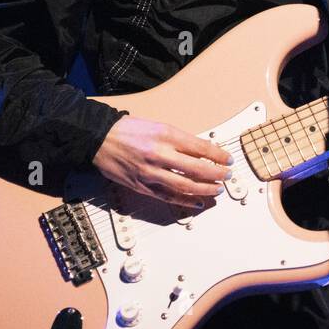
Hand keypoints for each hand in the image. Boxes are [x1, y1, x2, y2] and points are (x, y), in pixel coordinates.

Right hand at [91, 114, 232, 206]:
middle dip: (216, 174)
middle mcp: (160, 154)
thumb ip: (179, 140)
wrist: (100, 139)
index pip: (201, 148)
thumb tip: (202, 152)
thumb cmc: (129, 130)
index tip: (228, 160)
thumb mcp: (158, 126)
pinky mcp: (142, 186)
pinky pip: (168, 196)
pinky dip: (185, 201)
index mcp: (166, 135)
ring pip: (185, 186)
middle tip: (227, 176)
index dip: (218, 156)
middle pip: (197, 169)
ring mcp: (151, 172)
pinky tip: (197, 202)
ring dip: (205, 189)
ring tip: (216, 189)